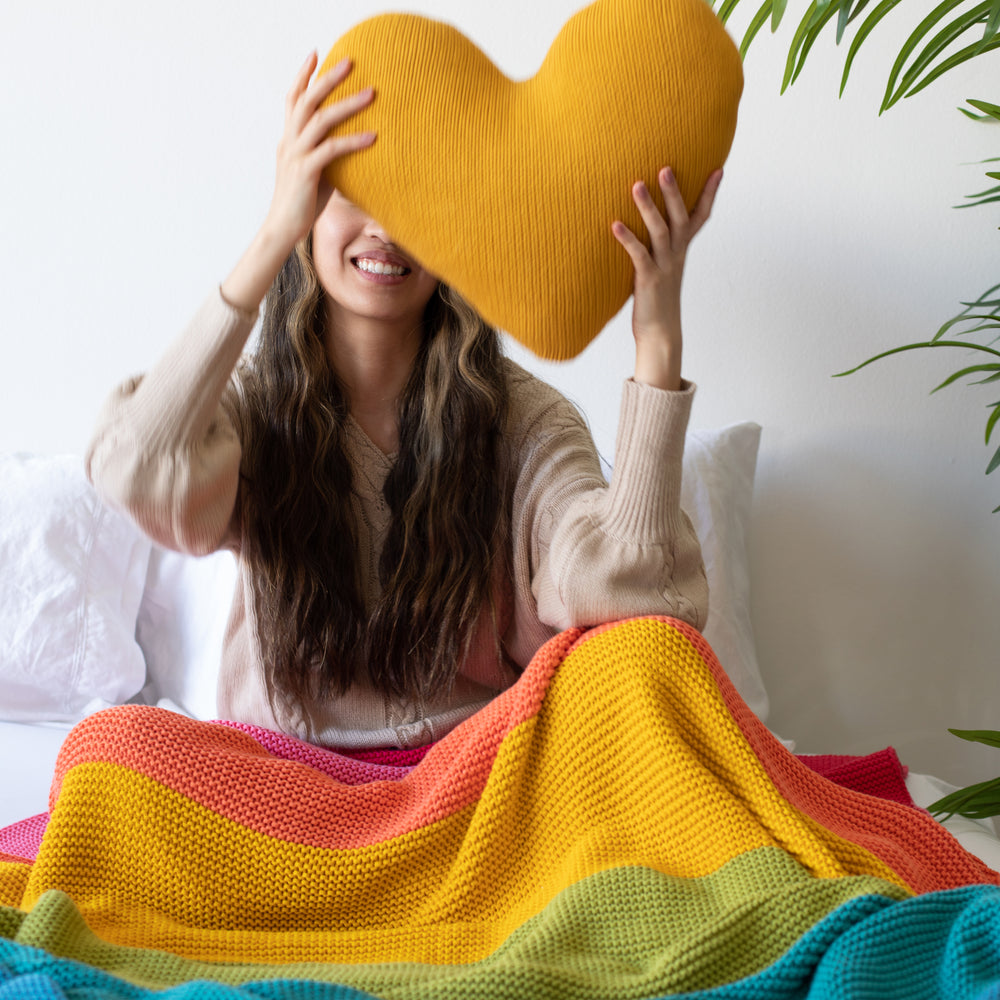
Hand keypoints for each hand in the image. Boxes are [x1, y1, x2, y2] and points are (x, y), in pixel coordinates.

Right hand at [222, 52, 375, 312]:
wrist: (281, 230)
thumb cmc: (301, 205)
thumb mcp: (316, 175)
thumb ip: (328, 157)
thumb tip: (352, 149)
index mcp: (288, 140)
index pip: (293, 99)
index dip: (303, 76)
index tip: (315, 53)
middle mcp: (289, 142)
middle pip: (306, 101)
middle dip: (328, 78)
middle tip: (349, 60)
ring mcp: (296, 156)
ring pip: (320, 120)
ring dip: (347, 105)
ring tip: (371, 93)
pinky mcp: (306, 173)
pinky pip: (331, 150)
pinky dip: (352, 142)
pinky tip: (373, 137)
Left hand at [612, 167, 721, 390]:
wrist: (660, 332)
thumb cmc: (657, 298)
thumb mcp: (662, 266)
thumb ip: (658, 245)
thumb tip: (647, 225)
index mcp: (682, 249)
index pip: (700, 217)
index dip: (710, 194)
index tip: (718, 169)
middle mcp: (677, 254)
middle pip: (680, 217)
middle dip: (674, 191)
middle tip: (665, 167)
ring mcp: (664, 266)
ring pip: (660, 231)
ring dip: (648, 207)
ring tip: (636, 184)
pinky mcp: (648, 279)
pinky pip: (638, 255)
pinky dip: (627, 238)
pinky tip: (615, 224)